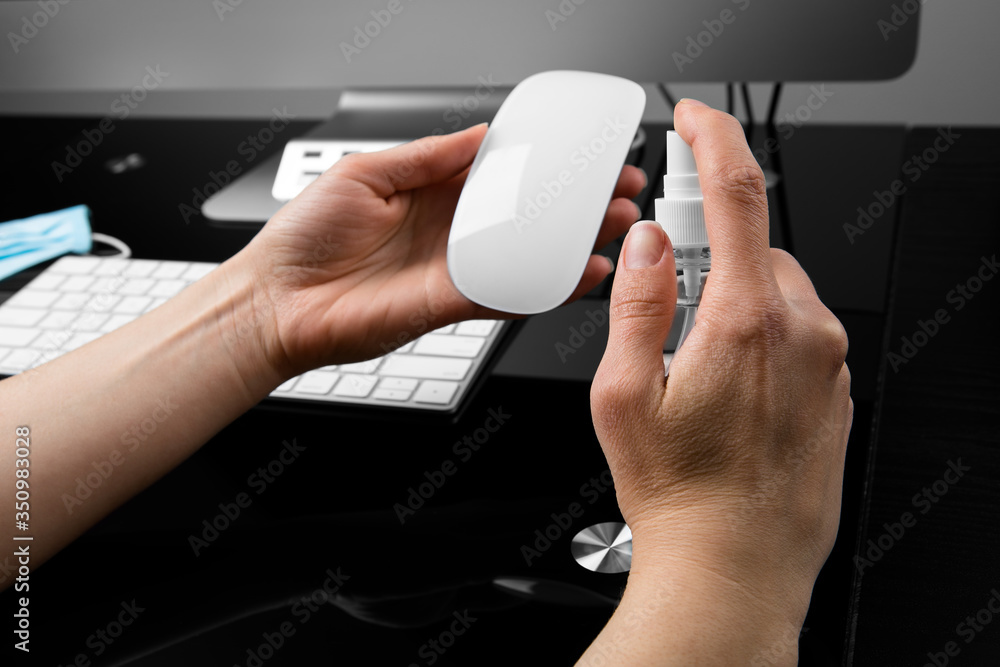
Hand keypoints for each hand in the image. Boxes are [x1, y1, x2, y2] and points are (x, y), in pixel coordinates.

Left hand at [233, 124, 644, 376]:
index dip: (542, 163)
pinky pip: (508, 293)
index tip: (578, 152)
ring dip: (574, 242)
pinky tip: (579, 272)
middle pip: (527, 215)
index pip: (501, 174)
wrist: (274, 300)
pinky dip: (546, 286)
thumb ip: (428, 156)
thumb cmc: (304, 237)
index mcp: (430, 192)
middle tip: (615, 190)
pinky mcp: (451, 304)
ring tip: (614, 226)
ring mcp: (454, 268)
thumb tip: (477, 134)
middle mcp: (449, 231)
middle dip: (574, 203)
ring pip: (528, 254)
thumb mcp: (365, 171)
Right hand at [586, 100, 851, 660]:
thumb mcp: (623, 394)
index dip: (714, 142)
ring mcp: (827, 365)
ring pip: (777, 294)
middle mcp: (802, 333)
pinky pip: (798, 336)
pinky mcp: (835, 392)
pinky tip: (728, 398)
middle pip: (755, 250)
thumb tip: (651, 246)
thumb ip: (638, 303)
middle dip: (709, 260)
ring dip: (734, 305)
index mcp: (745, 323)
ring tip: (695, 375)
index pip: (739, 197)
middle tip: (668, 310)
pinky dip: (761, 340)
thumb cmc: (680, 495)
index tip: (697, 123)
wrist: (734, 568)